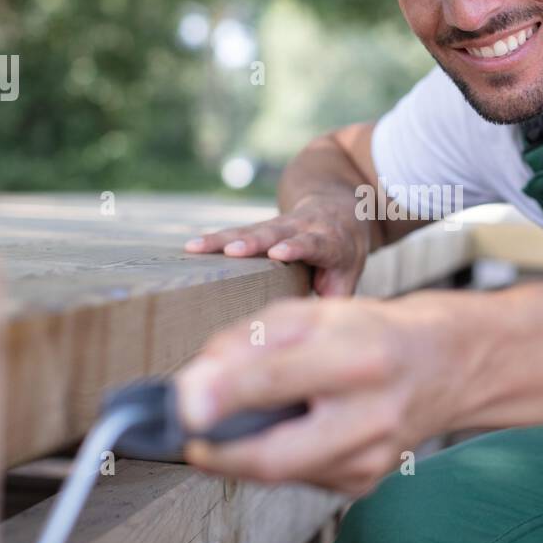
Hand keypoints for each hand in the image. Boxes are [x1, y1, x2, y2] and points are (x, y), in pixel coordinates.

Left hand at [174, 293, 457, 494]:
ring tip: (224, 426)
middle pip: (278, 455)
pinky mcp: (364, 482)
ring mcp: (370, 458)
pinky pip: (298, 478)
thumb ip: (255, 337)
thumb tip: (198, 377)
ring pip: (281, 473)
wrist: (442, 366)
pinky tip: (275, 434)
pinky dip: (272, 457)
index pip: (278, 381)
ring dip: (239, 455)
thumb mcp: (316, 314)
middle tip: (186, 442)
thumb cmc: (372, 333)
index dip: (223, 394)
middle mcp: (371, 414)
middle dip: (221, 455)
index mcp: (360, 357)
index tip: (181, 404)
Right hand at [184, 195, 371, 296]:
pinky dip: (215, 240)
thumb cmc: (343, 252)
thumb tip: (323, 336)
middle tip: (232, 251)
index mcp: (328, 240)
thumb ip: (336, 300)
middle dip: (252, 243)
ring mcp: (278, 225)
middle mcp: (301, 227)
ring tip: (197, 247)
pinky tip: (191, 247)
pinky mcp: (260, 227)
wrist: (337, 206)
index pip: (312, 243)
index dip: (296, 247)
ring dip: (223, 240)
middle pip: (274, 233)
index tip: (278, 252)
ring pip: (249, 231)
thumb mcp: (350, 273)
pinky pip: (236, 233)